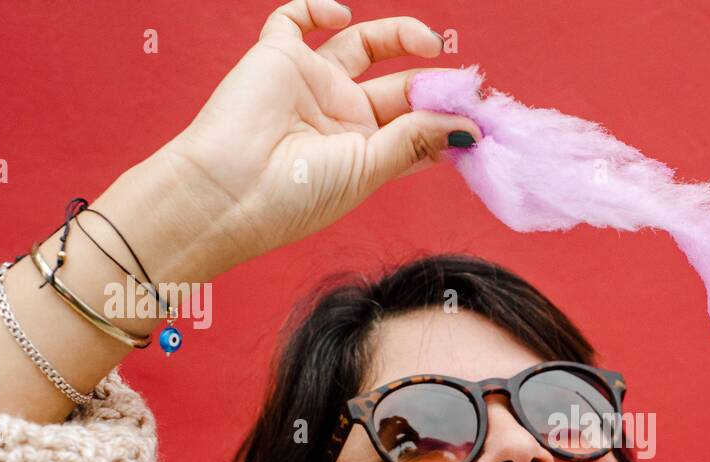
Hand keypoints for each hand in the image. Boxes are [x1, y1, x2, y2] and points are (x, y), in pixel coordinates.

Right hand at [148, 0, 481, 274]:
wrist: (230, 191)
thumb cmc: (296, 195)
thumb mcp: (369, 169)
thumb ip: (416, 139)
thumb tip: (469, 127)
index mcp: (364, 153)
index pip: (416, 128)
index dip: (447, 118)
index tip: (479, 118)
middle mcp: (341, 117)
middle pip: (399, 88)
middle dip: (434, 84)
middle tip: (461, 83)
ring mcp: (311, 84)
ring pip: (364, 46)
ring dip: (401, 36)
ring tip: (431, 44)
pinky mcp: (277, 57)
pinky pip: (297, 19)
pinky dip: (319, 8)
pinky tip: (343, 15)